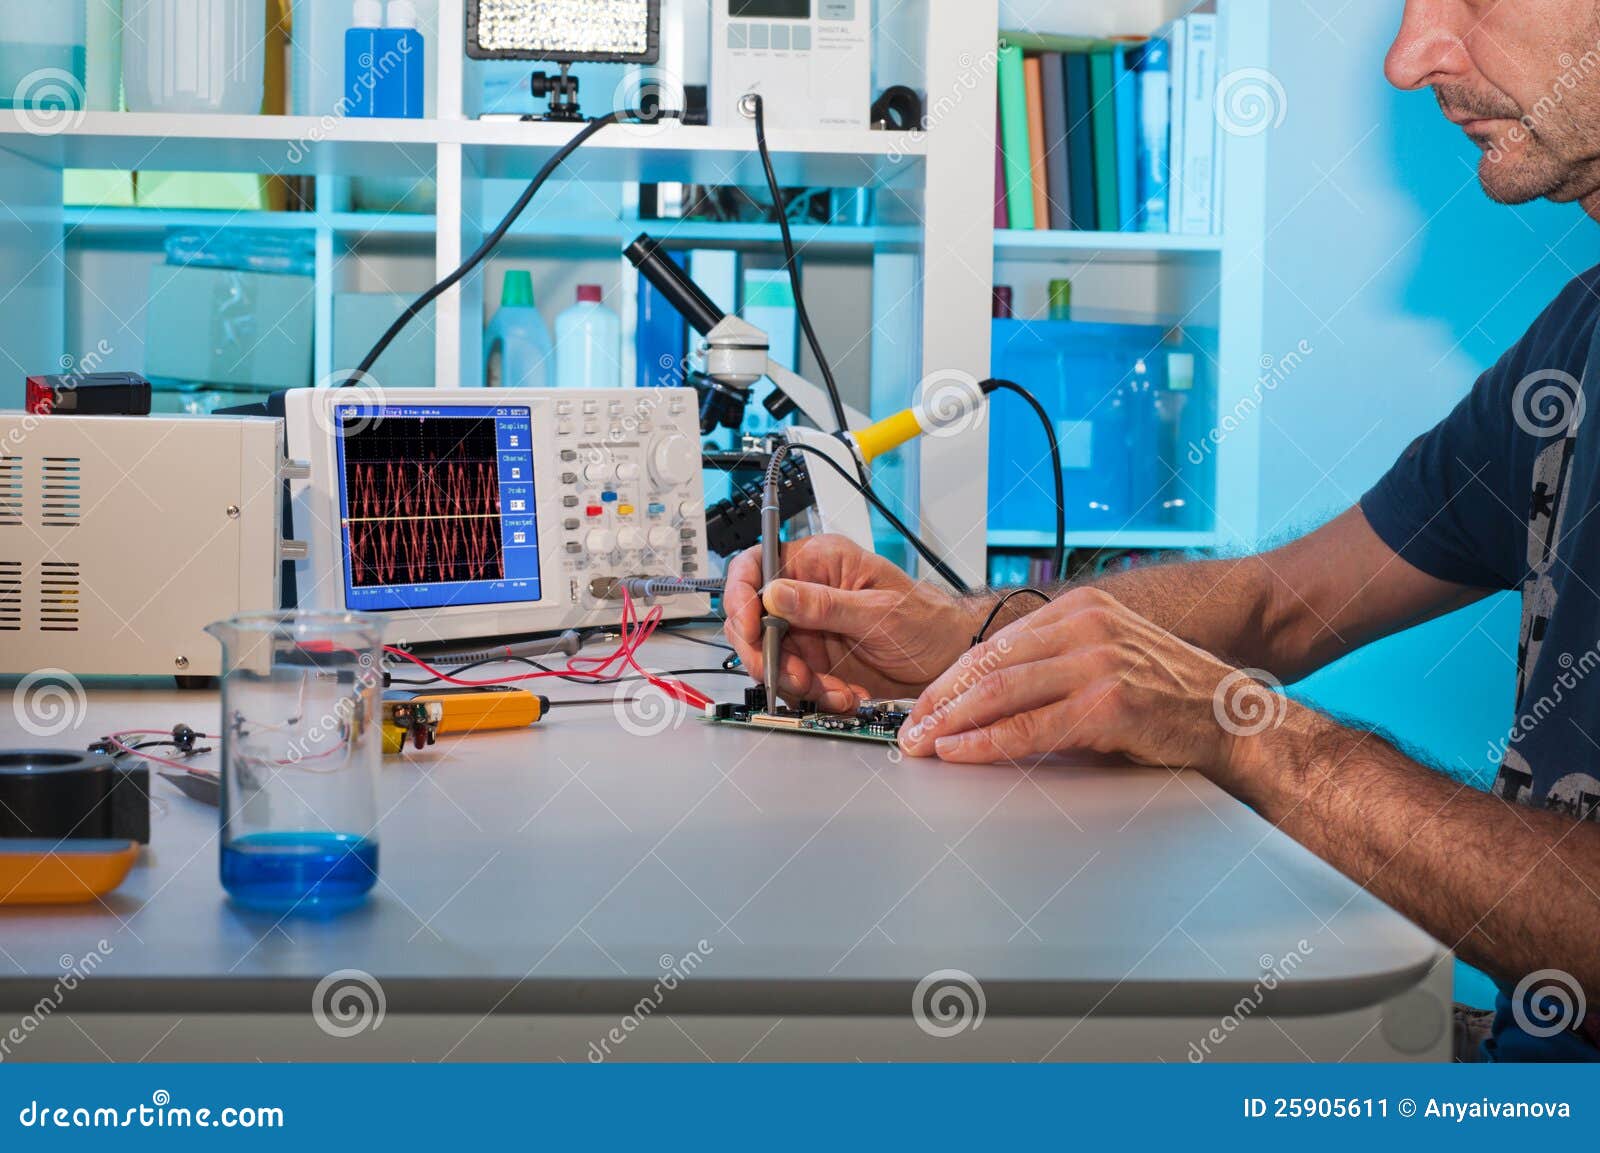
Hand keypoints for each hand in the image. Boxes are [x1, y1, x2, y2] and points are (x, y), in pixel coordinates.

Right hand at [723, 534, 978, 710]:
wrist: (951, 658)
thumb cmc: (928, 620)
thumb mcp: (878, 611)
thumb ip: (824, 605)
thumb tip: (776, 595)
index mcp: (819, 563)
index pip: (758, 565)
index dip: (741, 593)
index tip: (750, 626)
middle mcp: (807, 594)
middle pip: (753, 618)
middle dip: (766, 652)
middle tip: (791, 674)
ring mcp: (809, 630)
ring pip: (770, 656)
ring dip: (794, 681)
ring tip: (831, 689)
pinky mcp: (816, 662)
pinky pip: (793, 681)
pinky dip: (813, 695)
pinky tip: (843, 694)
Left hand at [899, 587, 1274, 773]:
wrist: (1236, 720)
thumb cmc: (1171, 699)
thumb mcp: (1107, 661)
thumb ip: (1054, 669)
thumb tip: (987, 701)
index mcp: (1083, 610)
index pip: (996, 644)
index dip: (951, 678)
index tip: (922, 704)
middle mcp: (1088, 626)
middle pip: (990, 664)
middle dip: (940, 701)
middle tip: (907, 728)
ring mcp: (1098, 661)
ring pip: (1001, 692)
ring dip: (951, 722)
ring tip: (921, 743)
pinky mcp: (1108, 702)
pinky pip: (1030, 726)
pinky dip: (986, 742)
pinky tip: (959, 752)